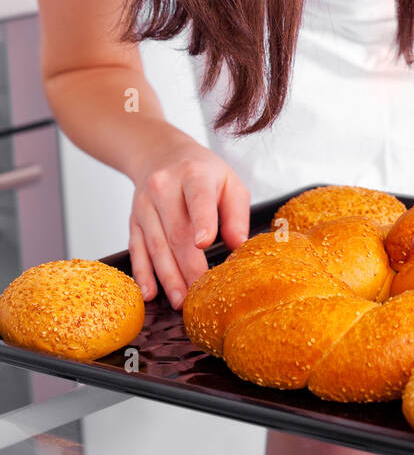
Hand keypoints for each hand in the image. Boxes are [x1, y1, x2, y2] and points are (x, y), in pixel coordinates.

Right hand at [127, 138, 249, 309]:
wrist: (160, 154)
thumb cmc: (201, 171)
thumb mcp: (228, 180)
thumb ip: (236, 212)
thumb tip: (238, 245)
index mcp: (194, 174)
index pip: (198, 198)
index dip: (201, 220)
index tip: (205, 243)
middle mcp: (164, 187)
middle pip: (176, 231)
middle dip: (188, 266)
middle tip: (199, 293)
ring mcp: (145, 205)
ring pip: (156, 245)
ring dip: (167, 276)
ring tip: (180, 300)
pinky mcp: (133, 220)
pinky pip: (137, 249)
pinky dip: (143, 273)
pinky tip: (150, 292)